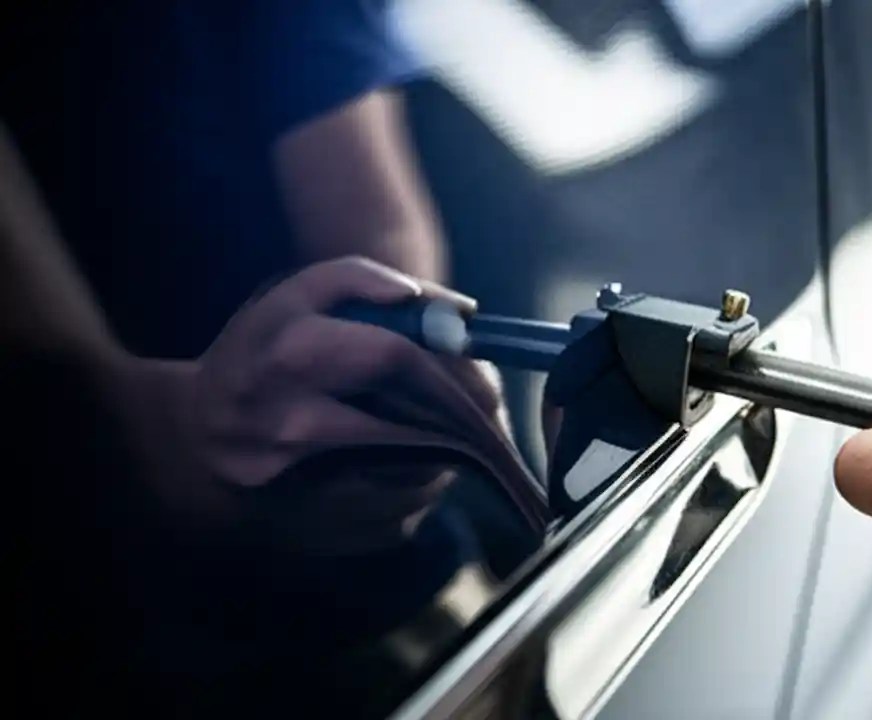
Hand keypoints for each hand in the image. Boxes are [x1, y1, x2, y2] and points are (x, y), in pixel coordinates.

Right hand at [114, 257, 521, 549]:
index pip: (397, 357)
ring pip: (419, 479)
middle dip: (470, 420)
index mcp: (291, 359)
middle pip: (418, 427)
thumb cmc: (255, 357)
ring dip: (451, 459)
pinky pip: (401, 516)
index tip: (486, 374)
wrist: (189, 442)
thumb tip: (453, 310)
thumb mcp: (293, 297)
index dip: (456, 365)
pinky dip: (421, 492)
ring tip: (450, 437)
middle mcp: (294, 427)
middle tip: (491, 412)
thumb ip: (365, 281)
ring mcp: (302, 490)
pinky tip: (412, 470)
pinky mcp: (317, 535)